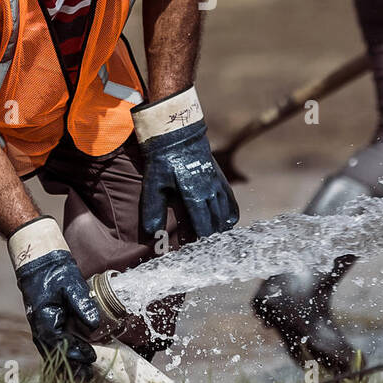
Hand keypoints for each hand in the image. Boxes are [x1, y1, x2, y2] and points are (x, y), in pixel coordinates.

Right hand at [9, 217, 101, 380]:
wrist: (39, 261)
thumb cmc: (55, 271)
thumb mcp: (71, 284)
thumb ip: (82, 304)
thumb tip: (94, 324)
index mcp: (44, 318)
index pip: (60, 343)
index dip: (76, 353)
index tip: (91, 357)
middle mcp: (39, 326)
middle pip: (54, 354)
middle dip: (71, 368)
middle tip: (88, 379)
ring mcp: (40, 326)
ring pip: (51, 353)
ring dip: (65, 366)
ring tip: (82, 378)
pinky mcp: (45, 324)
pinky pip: (51, 346)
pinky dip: (61, 357)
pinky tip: (71, 365)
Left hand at [133, 87, 238, 237]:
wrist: (176, 133)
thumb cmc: (162, 159)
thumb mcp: (154, 184)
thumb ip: (153, 209)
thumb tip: (151, 233)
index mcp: (193, 193)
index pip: (202, 223)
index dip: (202, 238)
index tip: (199, 250)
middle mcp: (209, 189)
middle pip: (215, 219)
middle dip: (213, 235)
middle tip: (208, 248)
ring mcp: (216, 182)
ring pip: (225, 210)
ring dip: (222, 226)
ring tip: (218, 238)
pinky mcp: (218, 176)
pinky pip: (229, 198)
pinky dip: (230, 211)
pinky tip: (229, 221)